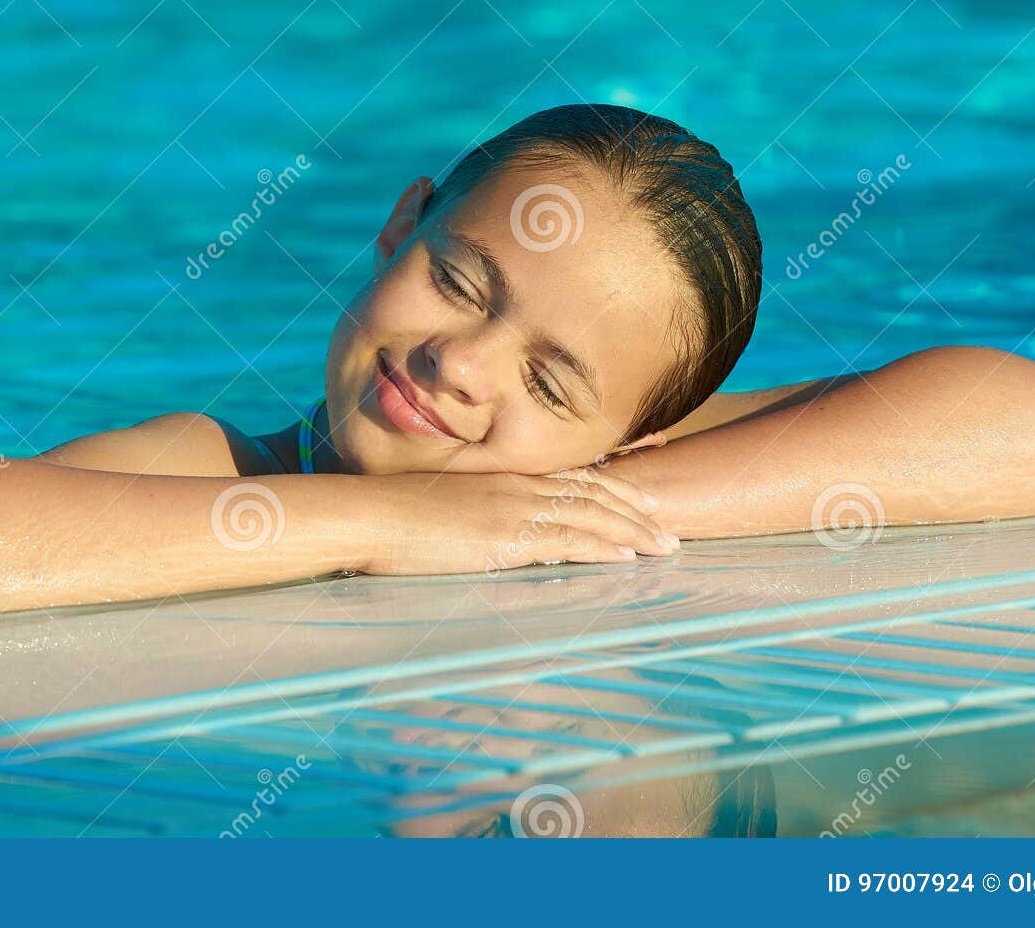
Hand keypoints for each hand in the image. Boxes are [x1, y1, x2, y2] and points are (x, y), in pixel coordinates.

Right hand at [359, 468, 678, 575]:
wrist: (368, 516)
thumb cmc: (392, 517)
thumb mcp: (443, 510)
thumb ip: (474, 517)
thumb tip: (489, 535)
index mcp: (502, 480)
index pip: (569, 479)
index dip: (609, 488)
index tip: (639, 498)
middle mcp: (516, 487)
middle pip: (591, 494)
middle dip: (634, 511)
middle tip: (666, 525)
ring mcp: (513, 510)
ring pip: (590, 515)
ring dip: (632, 531)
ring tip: (664, 545)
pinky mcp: (506, 537)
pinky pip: (567, 539)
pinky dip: (603, 546)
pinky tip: (627, 556)